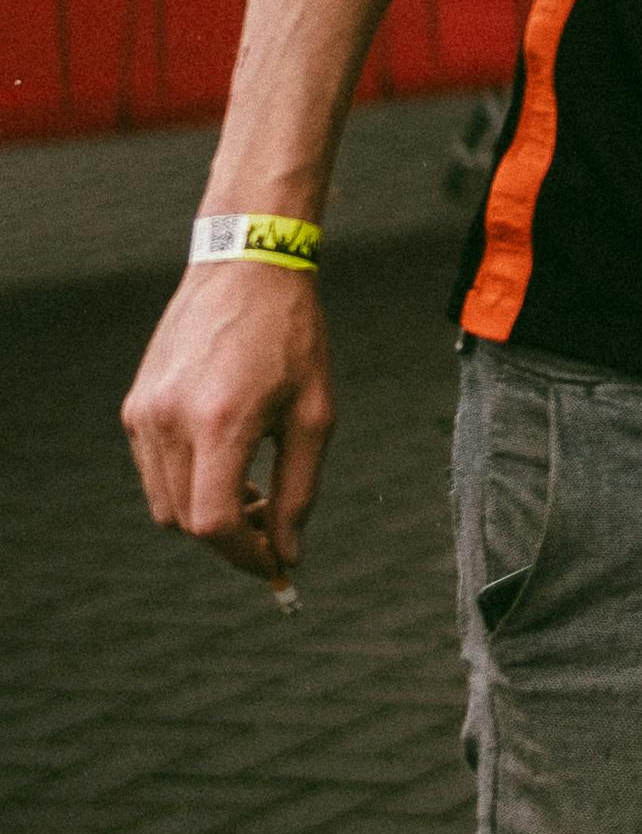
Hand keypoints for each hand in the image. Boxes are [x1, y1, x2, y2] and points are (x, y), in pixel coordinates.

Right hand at [119, 263, 336, 591]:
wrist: (247, 268)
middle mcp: (169, 421)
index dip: (244, 555)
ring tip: (252, 487)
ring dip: (206, 512)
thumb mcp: (315, 414)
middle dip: (229, 538)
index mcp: (221, 422)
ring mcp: (143, 414)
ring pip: (164, 501)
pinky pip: (154, 470)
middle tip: (270, 528)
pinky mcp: (134, 406)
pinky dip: (187, 483)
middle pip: (185, 521)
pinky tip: (226, 458)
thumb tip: (288, 552)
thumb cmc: (293, 337)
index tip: (274, 564)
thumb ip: (299, 489)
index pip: (214, 523)